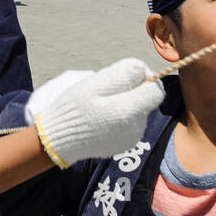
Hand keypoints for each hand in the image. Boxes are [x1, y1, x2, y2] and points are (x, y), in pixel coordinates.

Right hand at [34, 58, 163, 167]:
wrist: (59, 139)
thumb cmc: (74, 108)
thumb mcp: (94, 83)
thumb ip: (123, 73)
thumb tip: (144, 71)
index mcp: (128, 112)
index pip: (156, 90)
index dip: (145, 78)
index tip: (125, 78)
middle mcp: (135, 128)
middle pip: (148, 100)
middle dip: (134, 91)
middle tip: (108, 91)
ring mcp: (132, 138)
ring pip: (140, 111)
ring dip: (127, 104)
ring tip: (102, 106)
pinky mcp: (127, 144)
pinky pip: (133, 123)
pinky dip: (122, 117)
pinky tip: (104, 118)